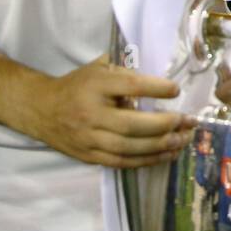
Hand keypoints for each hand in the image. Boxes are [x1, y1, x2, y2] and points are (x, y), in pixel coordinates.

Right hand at [23, 56, 195, 167]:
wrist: (41, 109)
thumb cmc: (78, 85)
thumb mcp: (99, 68)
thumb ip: (126, 71)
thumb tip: (160, 78)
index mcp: (95, 85)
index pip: (130, 86)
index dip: (155, 89)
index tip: (175, 90)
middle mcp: (91, 113)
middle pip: (133, 124)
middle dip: (166, 125)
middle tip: (189, 121)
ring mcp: (89, 138)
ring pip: (130, 148)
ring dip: (161, 146)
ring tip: (183, 140)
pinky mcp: (89, 156)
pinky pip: (122, 162)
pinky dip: (147, 160)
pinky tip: (167, 154)